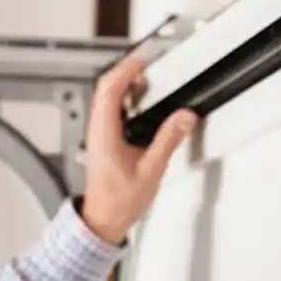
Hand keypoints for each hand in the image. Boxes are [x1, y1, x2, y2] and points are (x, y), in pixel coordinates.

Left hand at [81, 57, 197, 243]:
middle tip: (145, 64)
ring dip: (122, 84)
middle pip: (105, 88)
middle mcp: (97, 131)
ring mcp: (97, 135)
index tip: (141, 60)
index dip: (126, 70)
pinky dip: (121, 99)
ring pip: (104, 98)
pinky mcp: (102, 140)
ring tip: (143, 79)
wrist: (103, 219)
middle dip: (125, 71)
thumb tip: (183, 118)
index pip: (110, 90)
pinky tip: (136, 103)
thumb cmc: (119, 201)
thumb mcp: (150, 170)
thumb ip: (168, 141)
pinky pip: (108, 110)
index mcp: (105, 134)